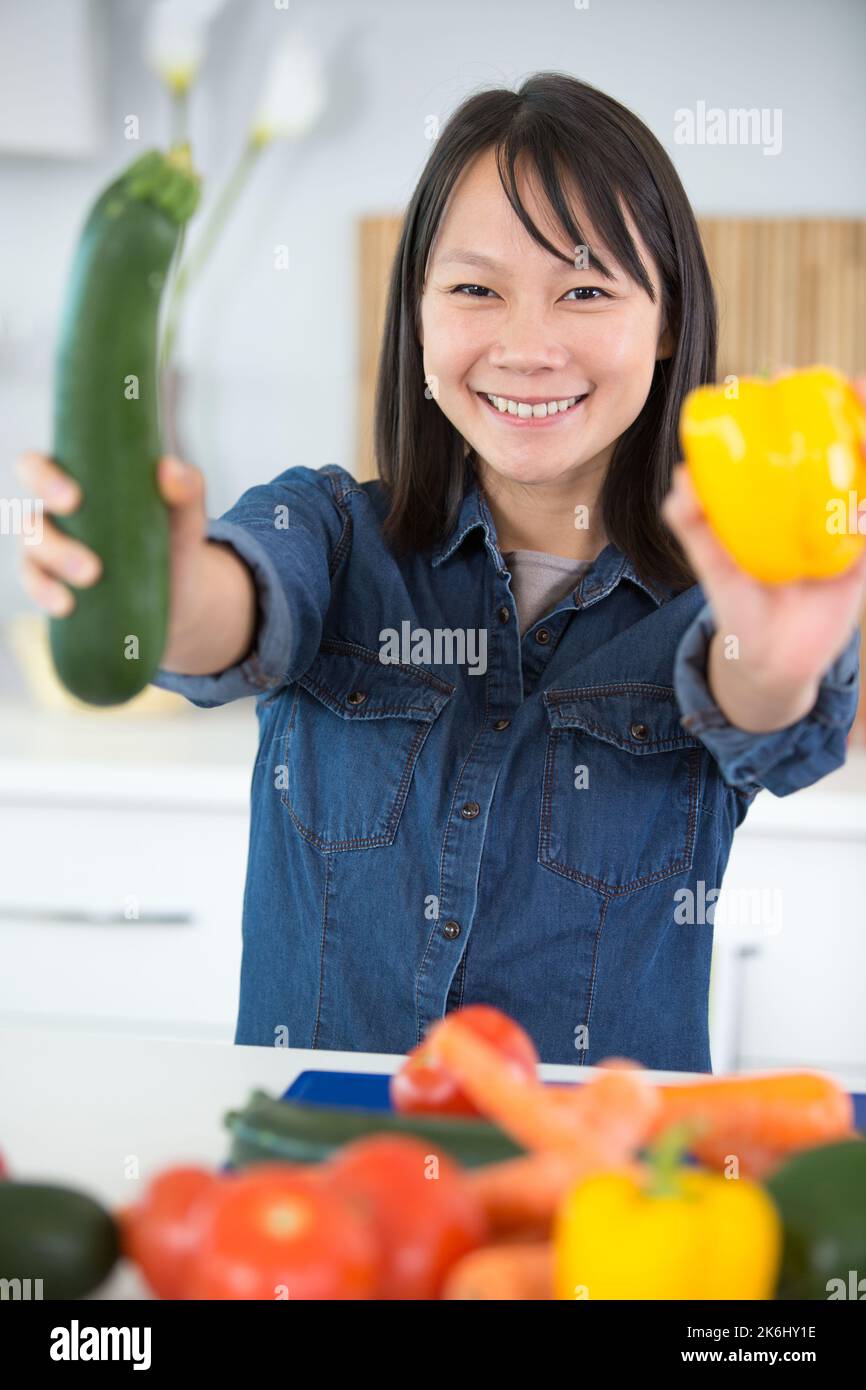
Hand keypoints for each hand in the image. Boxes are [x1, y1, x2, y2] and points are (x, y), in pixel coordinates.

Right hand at [15, 451, 210, 650]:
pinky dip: (47, 595)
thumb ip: (185, 490)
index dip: (43, 478)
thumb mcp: (185, 518)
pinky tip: (68, 606)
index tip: (74, 499)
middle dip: (49, 539)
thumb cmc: (175, 542)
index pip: (38, 469)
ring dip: (57, 569)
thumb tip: (169, 468)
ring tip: (92, 580)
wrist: (182, 595)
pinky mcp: (55, 587)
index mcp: (77, 485)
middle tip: (90, 563)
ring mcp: (51, 554)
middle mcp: (56, 517)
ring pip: (32, 556)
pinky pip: (37, 588)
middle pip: (27, 519)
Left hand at [660, 375, 865, 731]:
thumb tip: (681, 480)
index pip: (787, 437)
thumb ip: (693, 526)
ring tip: (865, 416)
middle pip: (839, 441)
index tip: (785, 375)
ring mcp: (844, 523)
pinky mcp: (864, 553)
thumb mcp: (711, 566)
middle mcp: (813, 501)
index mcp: (776, 497)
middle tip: (846, 383)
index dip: (793, 401)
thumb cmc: (738, 606)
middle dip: (848, 406)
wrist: (773, 663)